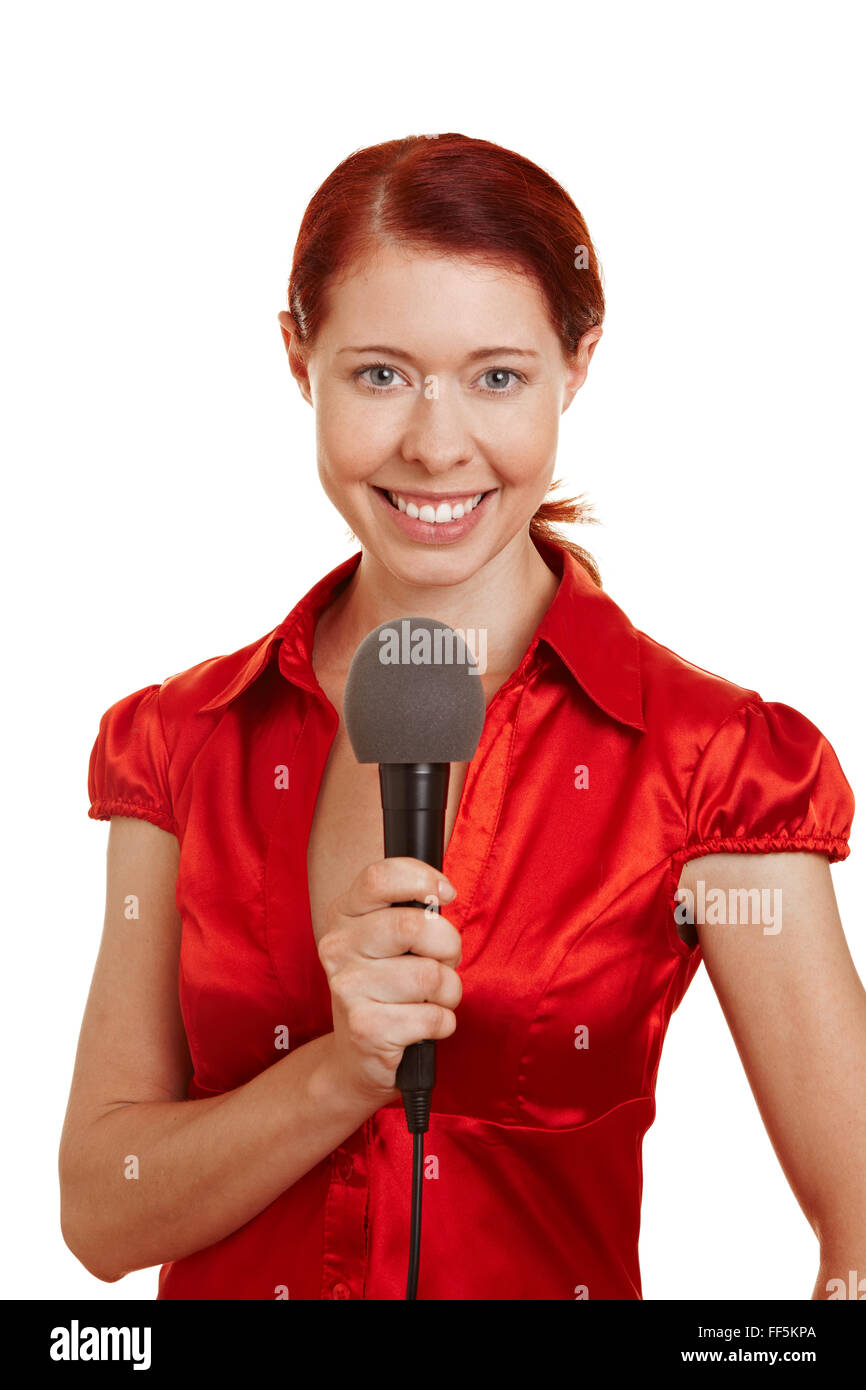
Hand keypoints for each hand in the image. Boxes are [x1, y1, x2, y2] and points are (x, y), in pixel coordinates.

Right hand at [318, 857, 461, 1105]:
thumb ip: (409, 910)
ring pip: (431, 975)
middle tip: (443, 961)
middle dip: (448, 946)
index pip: (379, 877)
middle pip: (414, 925)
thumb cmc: (386, 989)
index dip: (422, 879)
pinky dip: (444, 1023)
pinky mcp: (365, 1029)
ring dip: (449, 991)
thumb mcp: (387, 940)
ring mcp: (348, 989)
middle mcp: (338, 948)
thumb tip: (441, 893)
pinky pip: (434, 1016)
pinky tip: (424, 1025)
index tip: (445, 894)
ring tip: (432, 1000)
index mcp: (344, 916)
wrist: (355, 1057)